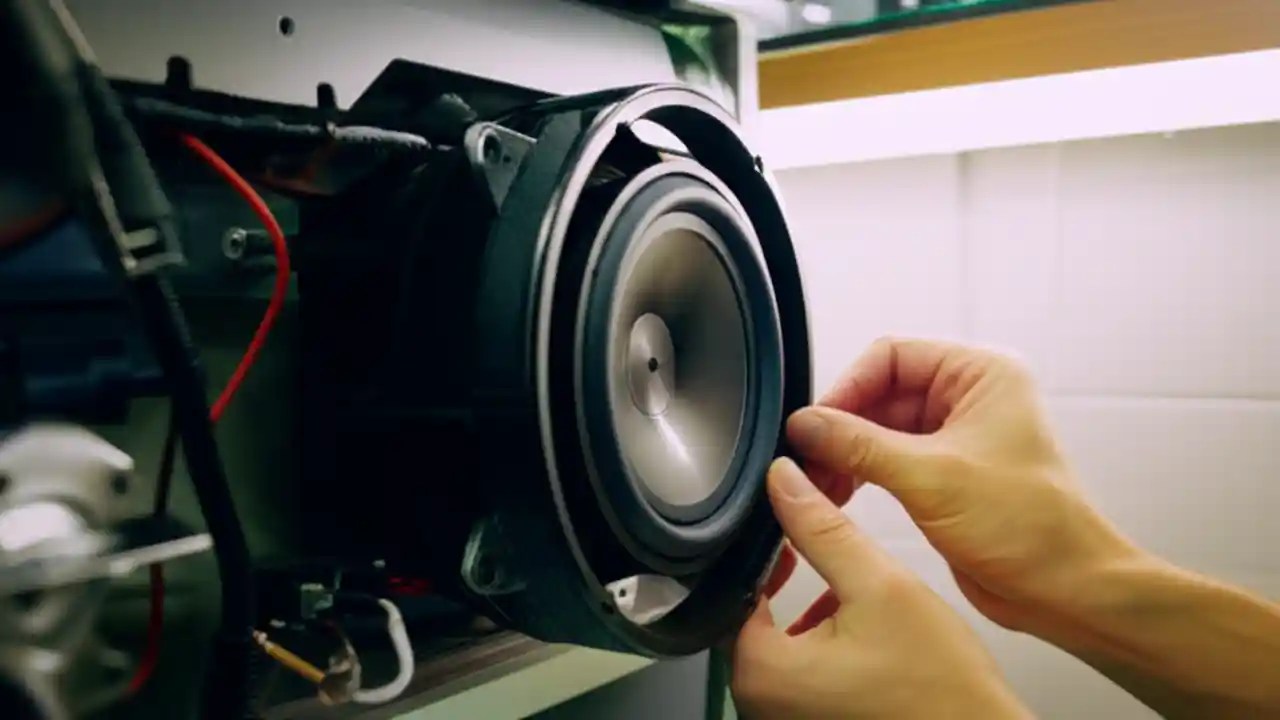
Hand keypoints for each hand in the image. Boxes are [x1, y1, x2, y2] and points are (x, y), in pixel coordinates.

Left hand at [732, 459, 1027, 719]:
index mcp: (761, 672)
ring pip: (774, 640)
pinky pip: (794, 669)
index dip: (760, 547)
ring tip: (839, 582)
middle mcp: (759, 703)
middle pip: (749, 615)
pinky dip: (815, 638)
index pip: (733, 587)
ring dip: (801, 606)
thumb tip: (781, 479)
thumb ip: (822, 530)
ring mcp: (782, 717)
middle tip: (812, 542)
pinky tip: (849, 622)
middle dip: (781, 576)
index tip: (787, 522)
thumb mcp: (880, 586)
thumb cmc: (937, 684)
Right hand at [781, 338, 1139, 630]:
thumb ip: (859, 445)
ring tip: (818, 482)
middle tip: (807, 458)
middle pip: (881, 392)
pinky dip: (860, 474)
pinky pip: (889, 460)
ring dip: (846, 453)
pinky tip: (837, 494)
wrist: (1064, 589)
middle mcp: (969, 399)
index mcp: (981, 375)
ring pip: (880, 429)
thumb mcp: (930, 477)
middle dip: (842, 426)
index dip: (848, 387)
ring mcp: (956, 438)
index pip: (891, 356)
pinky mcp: (945, 475)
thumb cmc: (1029, 526)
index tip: (815, 423)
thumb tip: (805, 424)